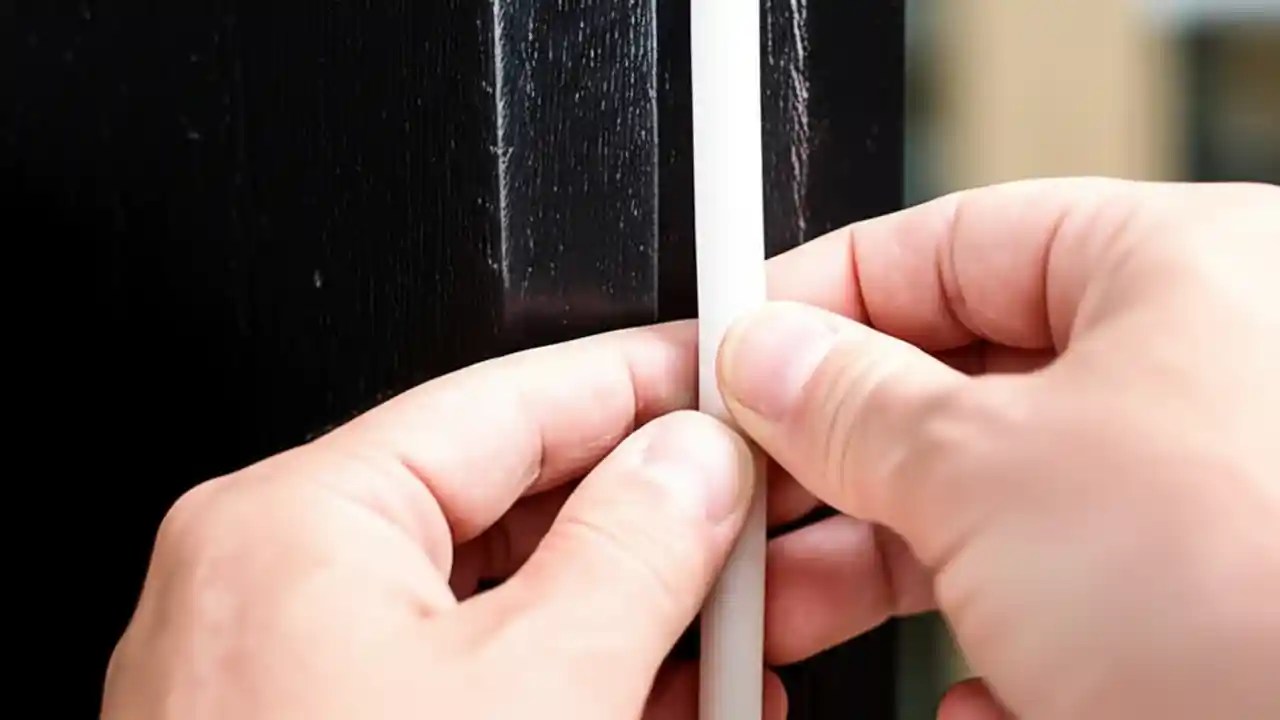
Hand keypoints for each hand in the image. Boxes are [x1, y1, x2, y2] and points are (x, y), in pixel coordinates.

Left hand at [102, 325, 788, 718]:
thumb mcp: (544, 690)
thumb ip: (635, 547)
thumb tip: (691, 461)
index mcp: (298, 527)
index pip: (505, 399)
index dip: (635, 381)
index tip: (720, 379)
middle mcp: (281, 591)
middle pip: (513, 502)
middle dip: (656, 513)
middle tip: (758, 509)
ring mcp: (305, 680)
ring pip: (510, 606)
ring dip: (640, 616)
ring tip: (751, 626)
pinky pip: (484, 687)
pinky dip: (587, 689)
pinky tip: (682, 705)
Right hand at [719, 178, 1279, 718]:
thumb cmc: (1258, 590)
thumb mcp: (990, 468)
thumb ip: (850, 403)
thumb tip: (761, 359)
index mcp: (1170, 276)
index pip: (944, 244)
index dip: (817, 296)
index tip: (732, 352)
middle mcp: (1192, 377)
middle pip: (952, 386)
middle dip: (833, 459)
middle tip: (741, 499)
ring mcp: (1194, 502)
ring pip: (990, 508)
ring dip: (878, 570)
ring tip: (791, 612)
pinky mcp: (1194, 612)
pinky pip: (1053, 606)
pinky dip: (990, 658)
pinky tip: (972, 704)